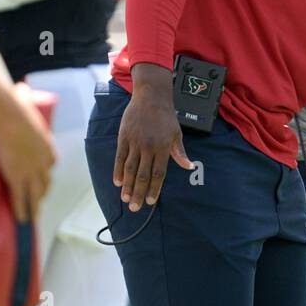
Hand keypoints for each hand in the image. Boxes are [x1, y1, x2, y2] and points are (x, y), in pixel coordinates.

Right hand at [0, 82, 55, 221]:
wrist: (10, 118)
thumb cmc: (15, 108)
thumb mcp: (23, 103)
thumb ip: (22, 97)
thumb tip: (19, 88)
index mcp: (45, 144)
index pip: (50, 161)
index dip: (47, 167)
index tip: (44, 171)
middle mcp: (41, 160)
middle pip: (45, 179)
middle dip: (43, 189)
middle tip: (41, 197)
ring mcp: (30, 170)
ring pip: (35, 192)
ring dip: (35, 204)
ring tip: (33, 216)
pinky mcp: (16, 176)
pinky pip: (20, 197)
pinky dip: (22, 209)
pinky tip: (22, 221)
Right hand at [114, 68, 193, 212]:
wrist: (151, 97)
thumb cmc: (166, 116)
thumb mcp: (176, 134)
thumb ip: (179, 152)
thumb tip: (189, 166)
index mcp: (163, 147)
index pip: (158, 173)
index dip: (154, 189)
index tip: (150, 202)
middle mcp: (148, 147)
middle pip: (142, 175)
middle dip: (138, 193)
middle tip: (135, 208)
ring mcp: (135, 142)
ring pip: (129, 169)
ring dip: (127, 186)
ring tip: (125, 199)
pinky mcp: (124, 137)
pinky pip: (119, 157)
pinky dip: (117, 171)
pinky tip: (117, 183)